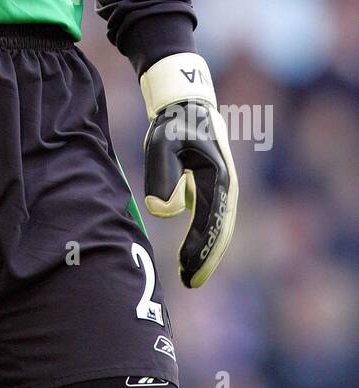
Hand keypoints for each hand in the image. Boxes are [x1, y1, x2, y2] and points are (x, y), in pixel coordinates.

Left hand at [139, 53, 237, 288]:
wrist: (187, 104)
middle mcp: (226, 186)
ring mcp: (223, 188)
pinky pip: (213, 220)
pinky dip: (206, 239)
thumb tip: (165, 212)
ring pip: (219, 227)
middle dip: (206, 258)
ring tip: (190, 275)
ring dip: (207, 252)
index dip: (199, 248)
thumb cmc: (173, 123)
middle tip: (189, 282)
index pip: (210, 221)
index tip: (186, 269)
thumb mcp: (162, 142)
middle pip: (220, 230)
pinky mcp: (214, 189)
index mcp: (217, 177)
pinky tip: (192, 255)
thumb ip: (161, 175)